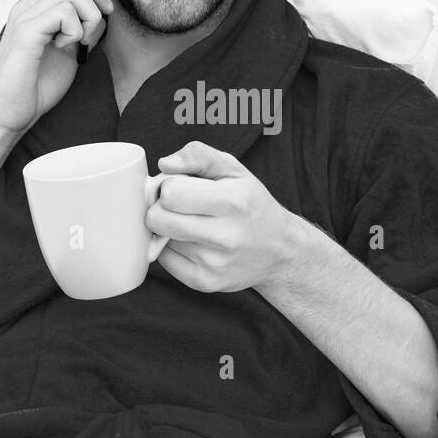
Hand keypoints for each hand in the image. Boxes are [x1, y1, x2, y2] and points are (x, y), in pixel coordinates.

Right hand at [0, 0, 113, 135]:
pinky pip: (64, 12)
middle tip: (103, 18)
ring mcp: (25, 17)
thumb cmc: (34, 88)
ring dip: (89, 18)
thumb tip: (96, 16)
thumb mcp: (66, 53)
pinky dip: (75, 30)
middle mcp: (27, 7)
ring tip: (79, 43)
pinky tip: (64, 48)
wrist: (8, 114)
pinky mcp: (27, 32)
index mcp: (35, 10)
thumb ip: (76, 29)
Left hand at [147, 141, 303, 292]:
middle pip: (157, 219)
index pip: (170, 193)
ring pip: (159, 239)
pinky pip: (164, 261)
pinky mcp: (204, 283)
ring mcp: (214, 264)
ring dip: (169, 229)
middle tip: (179, 206)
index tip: (181, 187)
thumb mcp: (233, 169)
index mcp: (234, 201)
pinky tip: (194, 243)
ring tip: (194, 224)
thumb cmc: (251, 203)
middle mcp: (226, 236)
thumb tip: (165, 164)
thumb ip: (198, 155)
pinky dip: (172, 250)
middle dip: (161, 208)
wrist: (280, 249)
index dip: (169, 186)